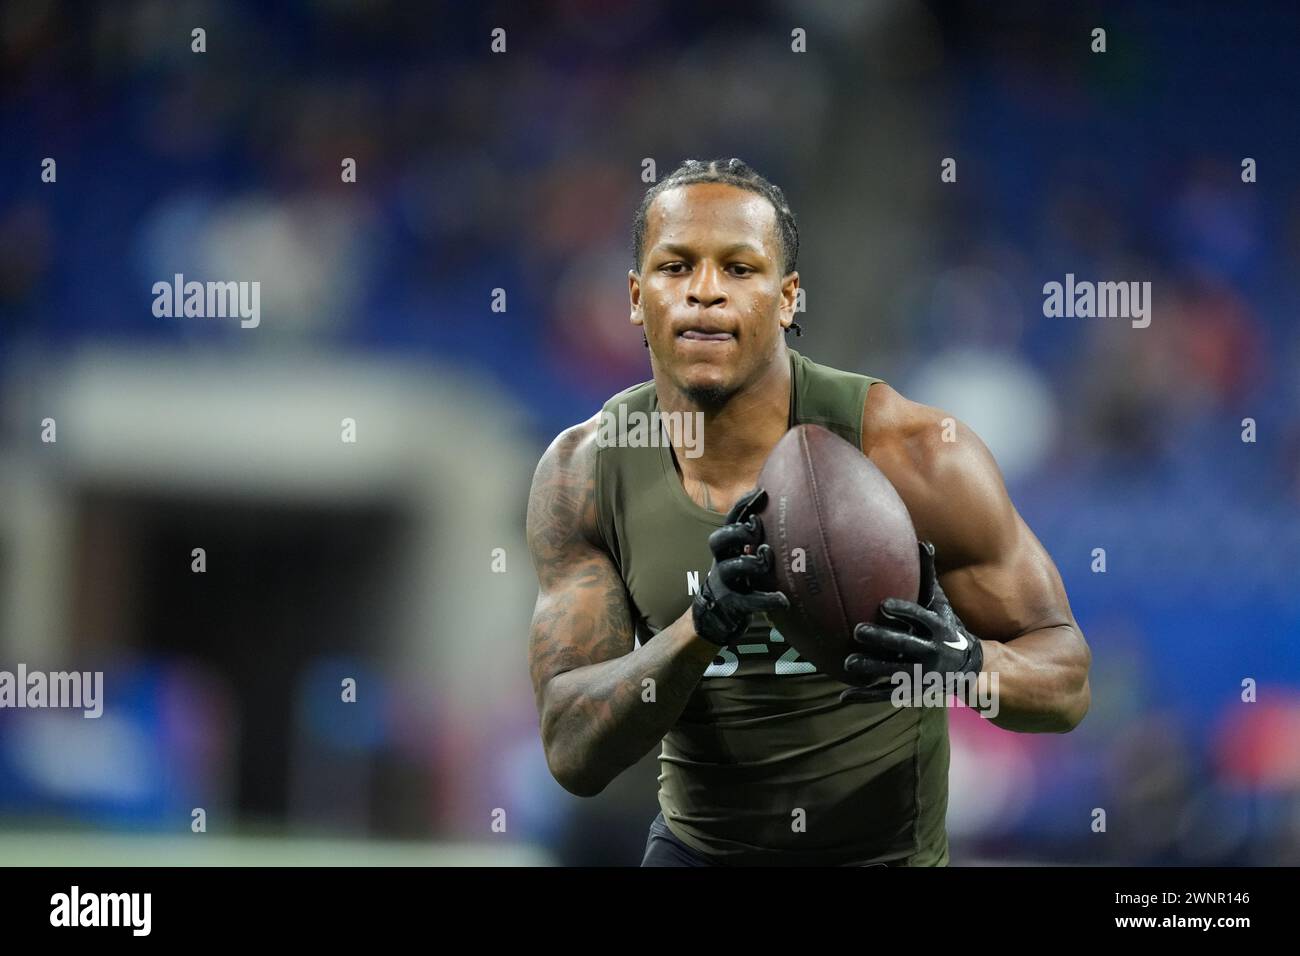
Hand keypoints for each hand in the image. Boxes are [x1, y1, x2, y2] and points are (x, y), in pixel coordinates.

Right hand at [691, 487, 789, 646]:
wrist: (716, 616)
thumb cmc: (740, 579)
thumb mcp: (742, 555)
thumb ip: (755, 539)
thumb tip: (788, 512)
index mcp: (726, 547)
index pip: (729, 521)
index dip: (742, 506)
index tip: (760, 492)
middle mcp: (721, 562)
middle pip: (718, 540)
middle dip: (737, 531)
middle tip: (756, 527)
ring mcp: (724, 584)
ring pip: (730, 568)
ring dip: (751, 561)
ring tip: (767, 556)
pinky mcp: (732, 605)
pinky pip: (748, 601)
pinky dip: (766, 599)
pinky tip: (783, 600)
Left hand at [839, 541, 982, 702]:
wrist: (971, 670)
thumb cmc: (946, 627)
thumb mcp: (940, 605)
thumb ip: (929, 577)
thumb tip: (924, 542)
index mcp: (940, 629)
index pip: (922, 618)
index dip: (905, 611)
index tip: (883, 604)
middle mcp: (933, 652)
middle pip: (907, 645)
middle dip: (884, 639)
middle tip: (858, 630)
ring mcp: (922, 675)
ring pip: (895, 671)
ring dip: (872, 668)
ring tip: (848, 662)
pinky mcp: (911, 691)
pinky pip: (886, 695)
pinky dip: (865, 696)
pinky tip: (843, 696)